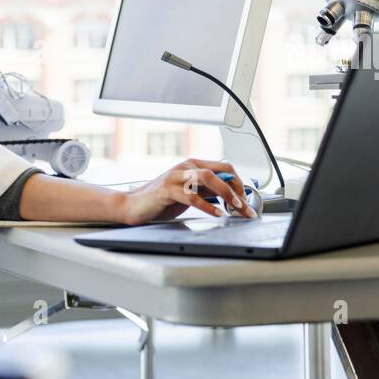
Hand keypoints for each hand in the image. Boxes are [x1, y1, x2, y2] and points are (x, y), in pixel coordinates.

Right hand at [119, 158, 256, 224]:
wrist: (133, 205)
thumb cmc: (160, 201)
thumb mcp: (189, 194)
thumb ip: (207, 191)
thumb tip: (230, 196)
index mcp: (192, 165)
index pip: (224, 167)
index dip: (239, 183)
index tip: (245, 200)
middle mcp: (186, 167)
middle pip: (220, 170)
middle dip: (237, 189)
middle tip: (244, 207)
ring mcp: (176, 176)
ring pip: (207, 178)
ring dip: (226, 193)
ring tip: (234, 207)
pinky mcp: (167, 189)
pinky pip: (192, 195)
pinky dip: (207, 205)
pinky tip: (216, 213)